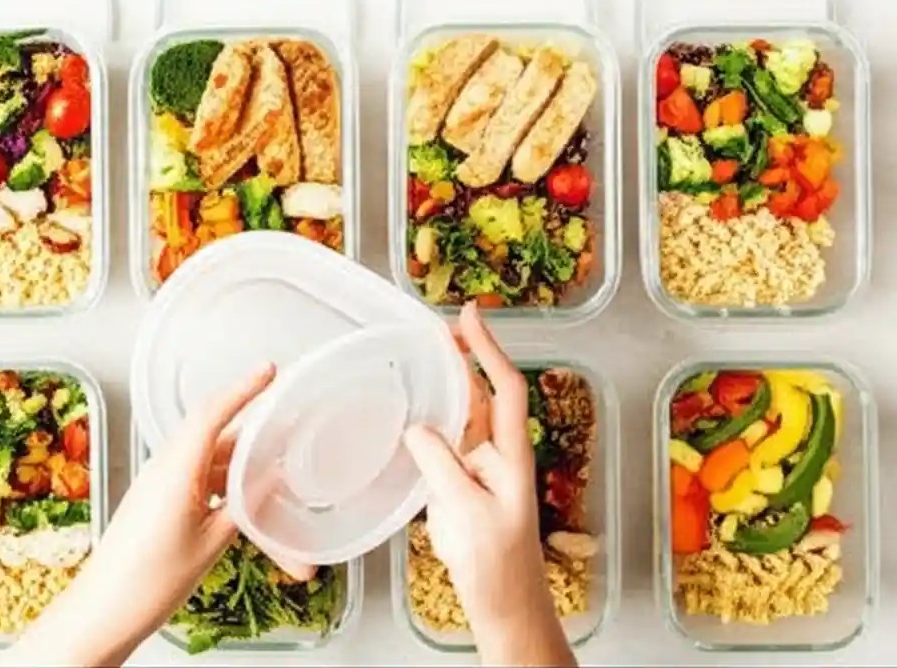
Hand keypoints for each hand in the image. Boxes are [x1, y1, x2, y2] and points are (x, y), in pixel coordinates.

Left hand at [31, 363, 309, 665]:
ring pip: (212, 460)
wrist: (104, 612)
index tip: (269, 371)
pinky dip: (228, 482)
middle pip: (216, 434)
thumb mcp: (210, 544)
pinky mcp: (160, 501)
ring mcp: (161, 484)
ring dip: (243, 464)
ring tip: (280, 471)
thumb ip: (245, 507)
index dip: (243, 389)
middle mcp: (165, 469)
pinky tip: (249, 498)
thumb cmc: (147, 582)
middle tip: (288, 423)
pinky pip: (201, 478)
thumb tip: (273, 478)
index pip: (212, 414)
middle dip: (254, 430)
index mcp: (176, 470)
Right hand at [403, 304, 574, 666]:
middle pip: (482, 392)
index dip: (488, 349)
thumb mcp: (467, 513)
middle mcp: (497, 454)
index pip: (504, 388)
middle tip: (434, 326)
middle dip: (464, 355)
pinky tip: (409, 411)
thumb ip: (442, 466)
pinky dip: (429, 418)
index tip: (470, 315)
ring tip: (420, 356)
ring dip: (446, 384)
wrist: (504, 605)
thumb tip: (417, 428)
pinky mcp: (460, 485)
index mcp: (511, 455)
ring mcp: (479, 469)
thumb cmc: (498, 566)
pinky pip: (444, 441)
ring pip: (463, 414)